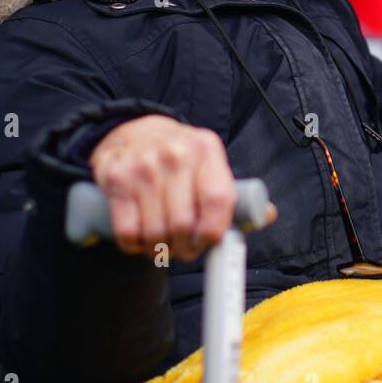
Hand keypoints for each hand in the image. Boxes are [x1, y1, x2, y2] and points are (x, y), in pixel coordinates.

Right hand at [88, 115, 237, 261]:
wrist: (133, 132)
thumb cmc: (180, 158)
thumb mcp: (210, 162)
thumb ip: (237, 191)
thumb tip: (266, 214)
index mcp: (206, 149)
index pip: (218, 199)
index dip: (214, 232)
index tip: (209, 244)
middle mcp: (176, 153)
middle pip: (184, 223)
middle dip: (186, 248)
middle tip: (184, 250)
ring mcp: (143, 165)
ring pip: (155, 232)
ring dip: (160, 250)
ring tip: (163, 246)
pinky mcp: (115, 178)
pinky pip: (127, 230)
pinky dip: (133, 246)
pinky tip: (140, 240)